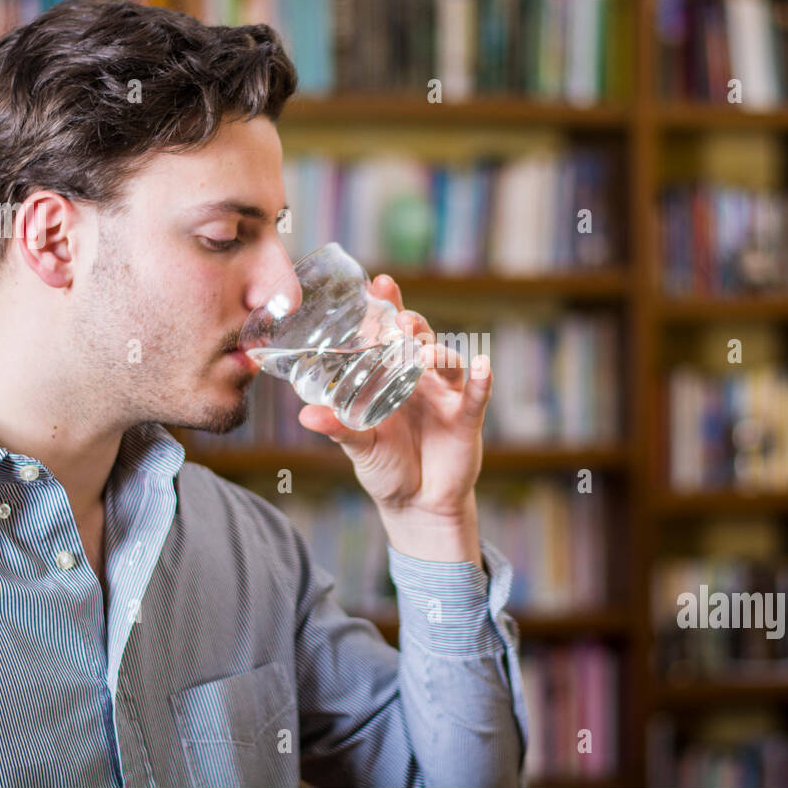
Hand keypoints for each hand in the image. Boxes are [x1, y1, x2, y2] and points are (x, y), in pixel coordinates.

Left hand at [297, 275, 491, 565]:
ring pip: (447, 361)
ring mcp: (444, 395)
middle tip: (399, 319)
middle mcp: (419, 378)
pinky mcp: (466, 418)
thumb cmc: (386, 466)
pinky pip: (476, 394)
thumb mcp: (359, 445)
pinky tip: (481, 365)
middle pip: (420, 338)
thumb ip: (338, 427)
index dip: (387, 307)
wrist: (416, 504)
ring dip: (437, 352)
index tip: (380, 284)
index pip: (388, 334)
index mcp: (389, 376)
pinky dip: (482, 380)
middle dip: (411, 324)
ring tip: (422, 353)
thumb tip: (305, 415)